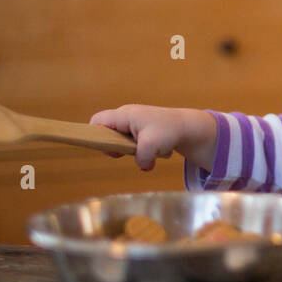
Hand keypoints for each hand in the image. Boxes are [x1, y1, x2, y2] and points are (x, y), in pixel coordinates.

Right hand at [88, 105, 216, 171]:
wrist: (187, 127)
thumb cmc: (169, 130)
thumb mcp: (152, 146)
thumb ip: (141, 158)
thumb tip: (143, 166)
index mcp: (124, 115)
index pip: (97, 120)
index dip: (94, 134)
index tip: (105, 148)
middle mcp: (126, 117)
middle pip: (106, 133)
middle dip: (114, 147)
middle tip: (126, 153)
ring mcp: (133, 124)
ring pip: (118, 141)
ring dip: (128, 151)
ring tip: (142, 152)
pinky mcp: (140, 132)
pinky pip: (130, 144)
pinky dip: (138, 151)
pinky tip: (150, 153)